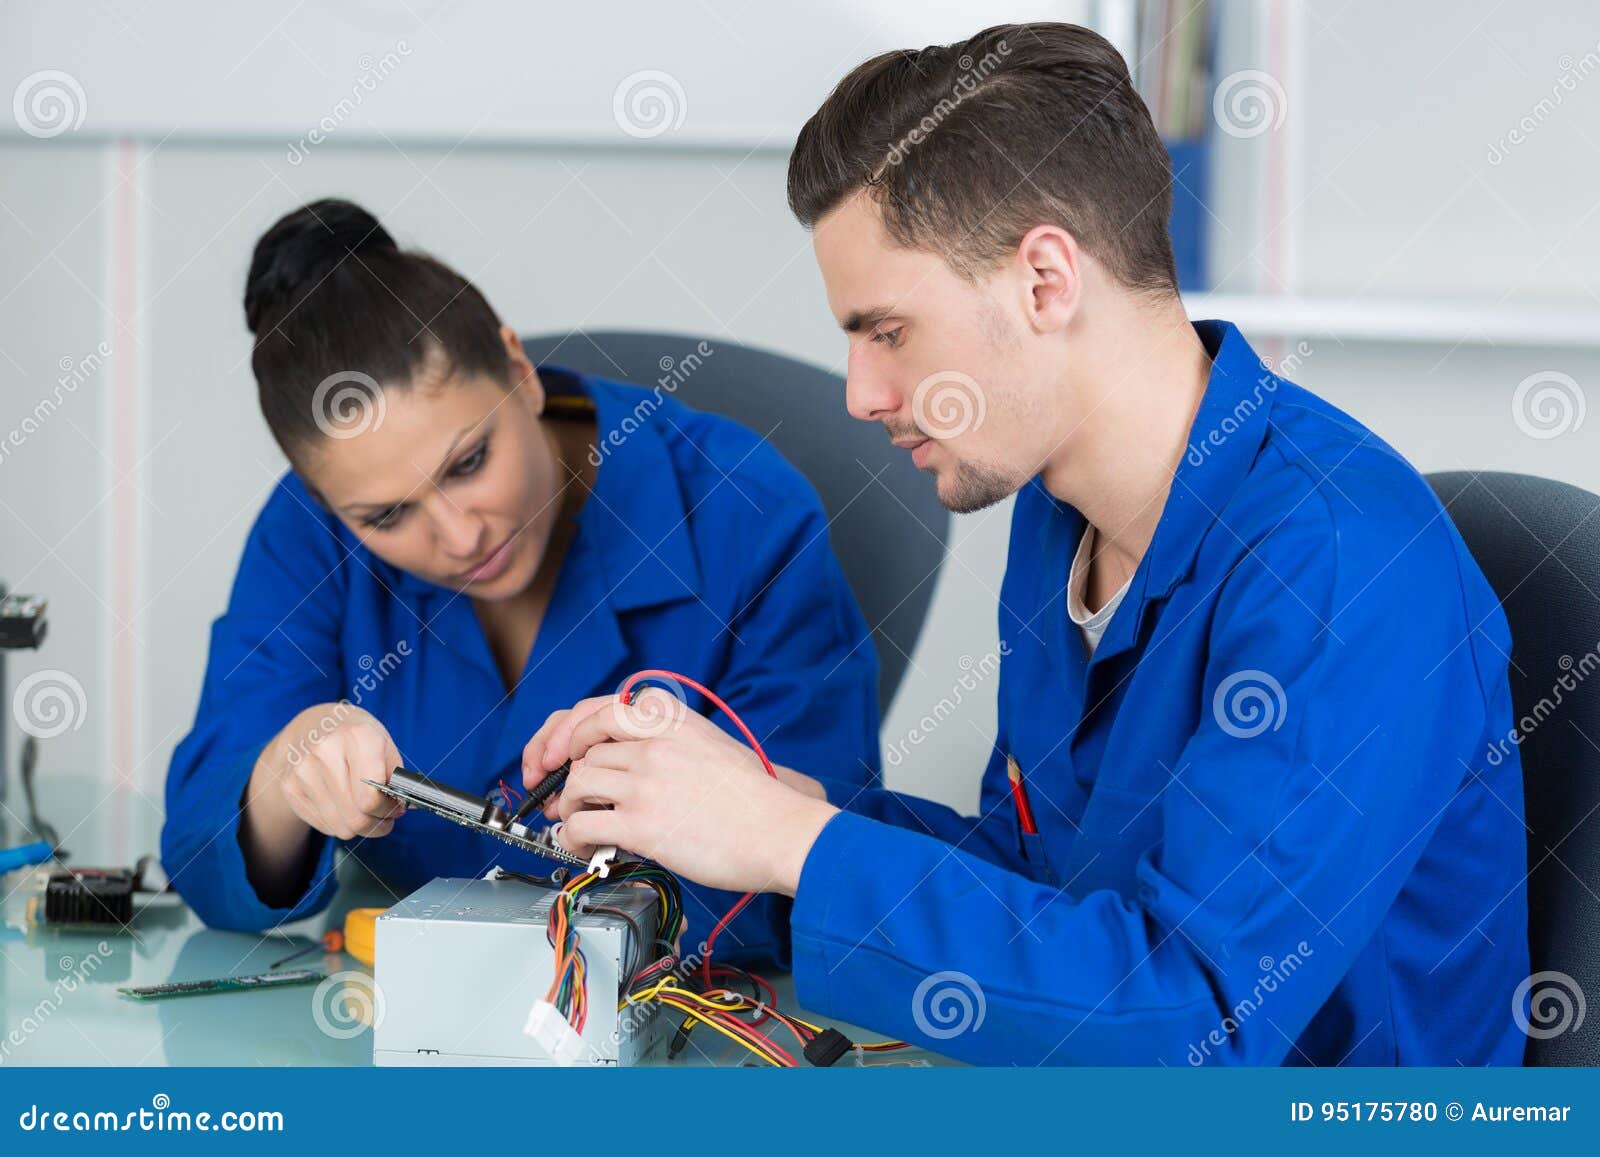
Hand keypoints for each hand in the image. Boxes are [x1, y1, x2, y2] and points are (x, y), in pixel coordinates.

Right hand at [268, 703, 405, 840]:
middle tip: (384, 819)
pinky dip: (339, 823)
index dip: (388, 809)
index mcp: (358, 737)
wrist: (314, 725)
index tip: (395, 808)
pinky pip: (324, 826)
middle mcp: (325, 752)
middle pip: (356, 817)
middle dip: (376, 824)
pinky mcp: (289, 787)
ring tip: (365, 812)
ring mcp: (303, 771)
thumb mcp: (385, 746)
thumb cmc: (357, 738)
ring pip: (341, 827)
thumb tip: (398, 810)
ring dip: (358, 827)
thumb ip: (397, 780)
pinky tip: (342, 804)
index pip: (371, 798)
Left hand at [523, 691, 831, 817]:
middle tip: (552, 792)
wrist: (779, 831)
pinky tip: (580, 844)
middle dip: (558, 772)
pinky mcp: (642, 822)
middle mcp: (654, 742)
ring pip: (578, 784)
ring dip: (566, 806)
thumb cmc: (754, 798)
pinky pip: (583, 823)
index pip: (597, 709)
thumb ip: (665, 743)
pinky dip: (571, 835)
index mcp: (671, 719)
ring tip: (571, 823)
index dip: (566, 731)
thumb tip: (618, 766)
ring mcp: (646, 780)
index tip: (557, 751)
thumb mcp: (710, 745)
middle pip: (582, 749)